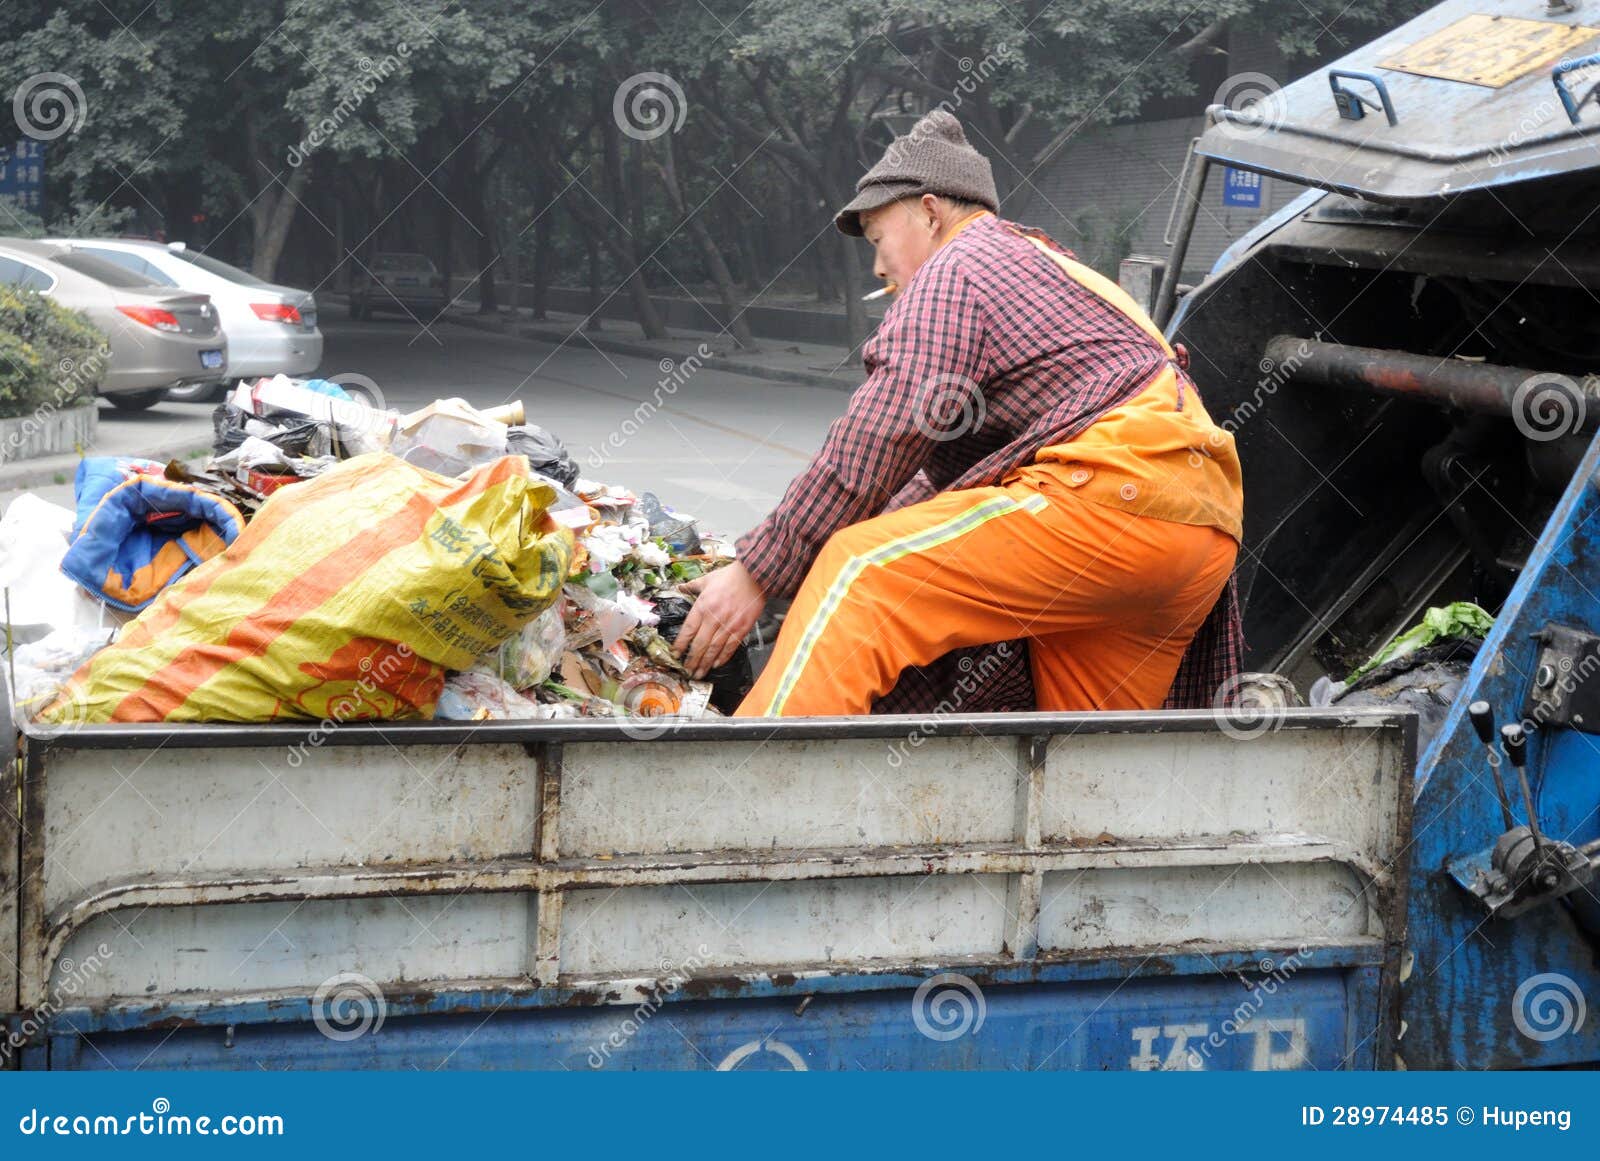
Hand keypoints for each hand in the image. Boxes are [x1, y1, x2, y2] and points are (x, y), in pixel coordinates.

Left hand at [675, 562, 764, 677]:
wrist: (754, 576)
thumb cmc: (729, 577)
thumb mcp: (706, 579)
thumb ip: (691, 586)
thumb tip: (678, 587)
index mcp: (703, 606)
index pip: (688, 630)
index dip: (681, 644)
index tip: (675, 654)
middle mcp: (714, 618)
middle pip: (700, 644)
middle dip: (692, 660)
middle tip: (687, 671)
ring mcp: (729, 624)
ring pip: (714, 649)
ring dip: (706, 663)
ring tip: (699, 673)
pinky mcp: (742, 628)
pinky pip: (731, 647)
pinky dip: (723, 657)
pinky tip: (716, 664)